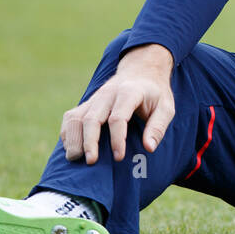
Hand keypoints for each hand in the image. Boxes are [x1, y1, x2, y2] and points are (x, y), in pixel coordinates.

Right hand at [60, 43, 175, 164]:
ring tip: (76, 159)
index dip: (117, 138)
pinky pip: (71, 118)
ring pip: (76, 117)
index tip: (119, 157)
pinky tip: (72, 149)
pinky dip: (68, 133)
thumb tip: (149, 148)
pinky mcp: (87, 104)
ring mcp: (95, 98)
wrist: (142, 71)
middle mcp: (108, 93)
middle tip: (91, 162)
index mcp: (129, 92)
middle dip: (90, 141)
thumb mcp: (166, 107)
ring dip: (74, 139)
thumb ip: (158, 127)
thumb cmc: (155, 94)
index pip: (118, 117)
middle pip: (92, 118)